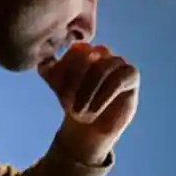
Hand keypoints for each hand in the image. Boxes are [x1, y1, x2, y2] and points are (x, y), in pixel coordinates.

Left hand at [39, 43, 139, 163]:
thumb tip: (44, 62)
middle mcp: (101, 51)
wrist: (90, 127)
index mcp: (82, 49)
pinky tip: (94, 109)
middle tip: (68, 104)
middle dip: (75, 82)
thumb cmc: (73, 101)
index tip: (57, 91)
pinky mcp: (131, 75)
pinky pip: (119, 79)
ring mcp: (118, 61)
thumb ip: (48, 69)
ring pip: (102, 68)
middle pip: (87, 56)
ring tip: (81, 111)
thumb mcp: (56, 85)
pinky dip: (104, 95)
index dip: (65, 69)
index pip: (73, 49)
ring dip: (88, 91)